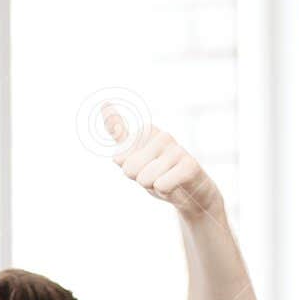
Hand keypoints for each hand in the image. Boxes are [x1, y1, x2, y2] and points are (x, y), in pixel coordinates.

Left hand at [106, 111, 220, 217]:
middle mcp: (163, 136)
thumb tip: (104, 104)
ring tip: (168, 181)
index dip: (129, 170)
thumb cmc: (164, 174)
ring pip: (145, 178)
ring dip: (154, 187)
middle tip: (157, 177)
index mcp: (149, 131)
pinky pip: (161, 185)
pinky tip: (177, 186)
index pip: (120, 158)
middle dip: (140, 180)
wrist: (194, 195)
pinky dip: (165, 192)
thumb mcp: (137, 154)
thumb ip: (120, 134)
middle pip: (130, 168)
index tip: (145, 167)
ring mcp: (178, 149)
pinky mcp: (190, 165)